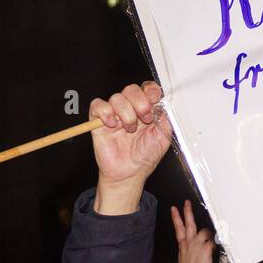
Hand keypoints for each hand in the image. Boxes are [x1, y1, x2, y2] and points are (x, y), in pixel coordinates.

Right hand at [90, 82, 172, 214]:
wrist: (130, 174)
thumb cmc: (145, 156)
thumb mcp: (163, 137)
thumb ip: (165, 118)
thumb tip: (164, 103)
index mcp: (146, 110)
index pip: (146, 89)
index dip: (150, 90)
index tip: (154, 99)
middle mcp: (130, 109)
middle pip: (131, 89)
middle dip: (140, 102)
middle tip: (145, 119)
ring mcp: (114, 114)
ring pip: (117, 97)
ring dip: (126, 113)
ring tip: (130, 129)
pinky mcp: (98, 122)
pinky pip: (97, 105)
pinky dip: (105, 112)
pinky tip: (112, 124)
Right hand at [171, 200, 214, 262]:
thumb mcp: (185, 260)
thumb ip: (189, 251)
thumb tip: (194, 248)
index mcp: (183, 246)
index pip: (178, 228)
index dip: (176, 217)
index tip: (174, 209)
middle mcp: (189, 243)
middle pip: (188, 224)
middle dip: (187, 212)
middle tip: (186, 203)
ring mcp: (197, 244)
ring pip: (204, 232)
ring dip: (207, 236)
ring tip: (209, 242)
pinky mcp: (205, 248)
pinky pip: (212, 242)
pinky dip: (213, 246)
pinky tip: (212, 251)